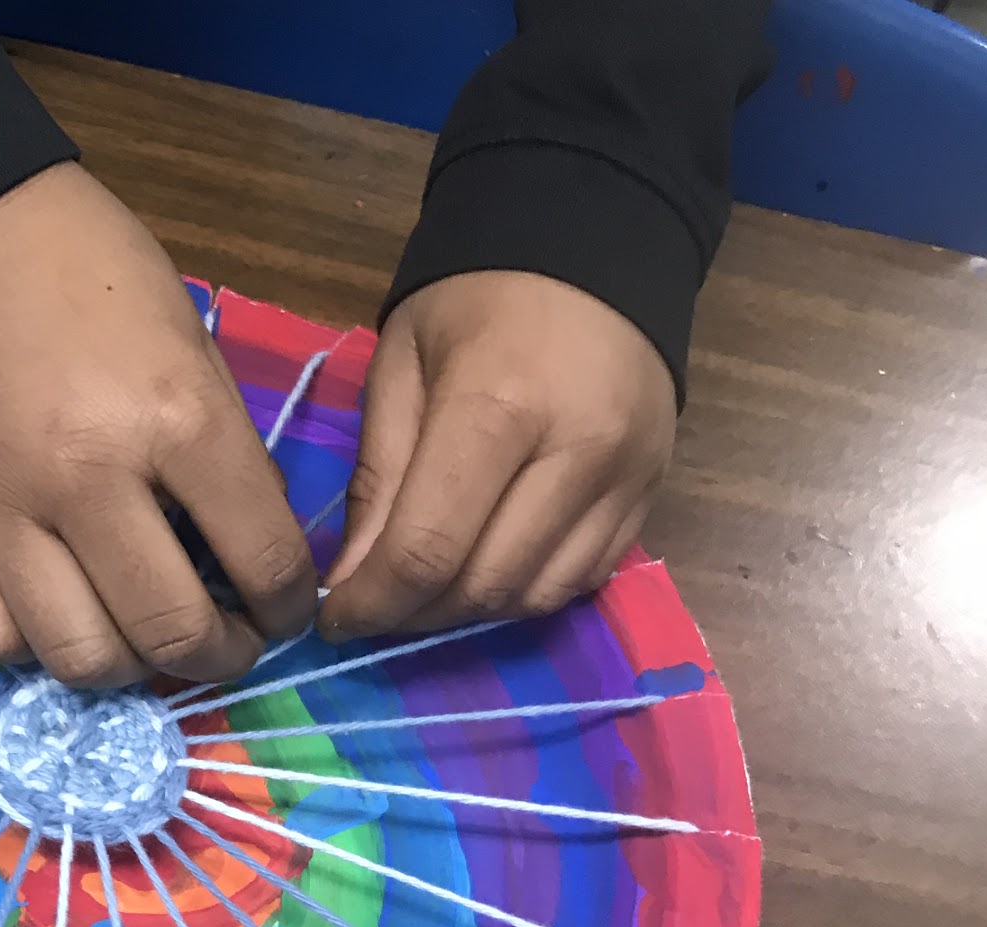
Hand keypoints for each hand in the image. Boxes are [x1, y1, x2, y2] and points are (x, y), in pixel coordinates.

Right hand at [0, 163, 315, 687]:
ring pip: (81, 659)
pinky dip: (34, 648)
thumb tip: (246, 556)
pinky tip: (56, 618)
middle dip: (220, 658)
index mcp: (174, 420)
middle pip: (171, 634)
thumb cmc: (83, 268)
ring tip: (140, 637)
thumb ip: (222, 453)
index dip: (291, 607)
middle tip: (224, 643)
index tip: (284, 610)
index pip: (265, 563)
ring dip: (131, 667)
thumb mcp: (188, 338)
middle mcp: (86, 480)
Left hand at [319, 271, 676, 639]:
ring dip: (468, 611)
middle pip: (482, 585)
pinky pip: (581, 581)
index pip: (427, 549)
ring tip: (427, 587)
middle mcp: (575, 454)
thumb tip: (350, 583)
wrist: (598, 248)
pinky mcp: (651, 495)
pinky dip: (524, 592)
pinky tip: (488, 565)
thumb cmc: (478, 300)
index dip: (373, 602)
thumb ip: (377, 478)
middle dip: (415, 614)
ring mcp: (625, 480)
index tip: (334, 617)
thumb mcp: (400, 366)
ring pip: (534, 597)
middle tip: (376, 604)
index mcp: (497, 408)